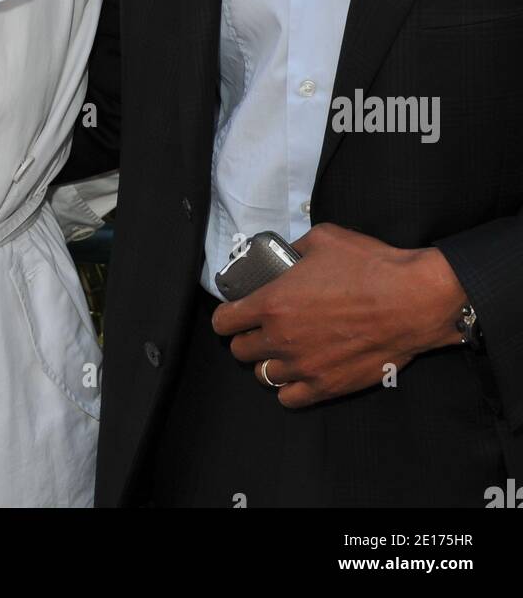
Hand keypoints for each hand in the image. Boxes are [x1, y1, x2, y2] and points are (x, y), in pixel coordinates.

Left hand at [210, 223, 467, 407]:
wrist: (411, 301)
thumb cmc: (369, 267)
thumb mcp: (323, 239)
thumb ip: (294, 248)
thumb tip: (285, 254)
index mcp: (272, 302)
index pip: (225, 321)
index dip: (228, 315)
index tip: (235, 311)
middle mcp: (281, 338)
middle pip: (240, 350)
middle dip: (247, 337)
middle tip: (261, 327)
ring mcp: (303, 366)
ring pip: (262, 376)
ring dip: (268, 362)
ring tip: (283, 349)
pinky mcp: (327, 386)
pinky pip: (289, 399)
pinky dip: (289, 387)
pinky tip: (299, 372)